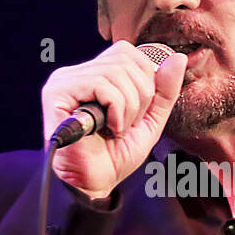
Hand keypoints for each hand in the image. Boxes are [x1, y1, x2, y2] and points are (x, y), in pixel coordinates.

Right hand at [41, 40, 185, 198]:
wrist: (95, 183)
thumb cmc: (115, 155)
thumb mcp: (150, 119)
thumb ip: (164, 90)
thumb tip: (178, 58)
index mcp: (93, 75)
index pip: (126, 52)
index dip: (144, 79)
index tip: (136, 113)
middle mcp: (76, 74)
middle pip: (125, 59)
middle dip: (140, 96)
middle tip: (127, 124)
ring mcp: (64, 82)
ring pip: (116, 72)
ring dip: (129, 107)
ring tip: (117, 129)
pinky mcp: (56, 93)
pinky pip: (101, 84)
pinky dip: (116, 110)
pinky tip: (108, 129)